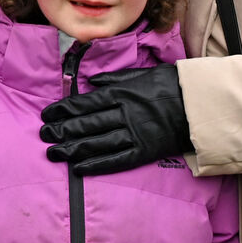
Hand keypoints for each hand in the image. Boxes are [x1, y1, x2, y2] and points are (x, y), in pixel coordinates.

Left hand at [39, 64, 190, 174]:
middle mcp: (123, 113)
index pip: (85, 102)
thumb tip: (92, 81)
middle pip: (87, 123)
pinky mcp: (144, 151)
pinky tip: (78, 168)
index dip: (64, 109)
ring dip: (73, 148)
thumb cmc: (169, 85)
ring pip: (97, 142)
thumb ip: (115, 77)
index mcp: (121, 92)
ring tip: (53, 152)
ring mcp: (134, 134)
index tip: (47, 113)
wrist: (198, 105)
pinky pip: (116, 159)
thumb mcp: (141, 73)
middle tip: (43, 134)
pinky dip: (96, 164)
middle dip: (63, 129)